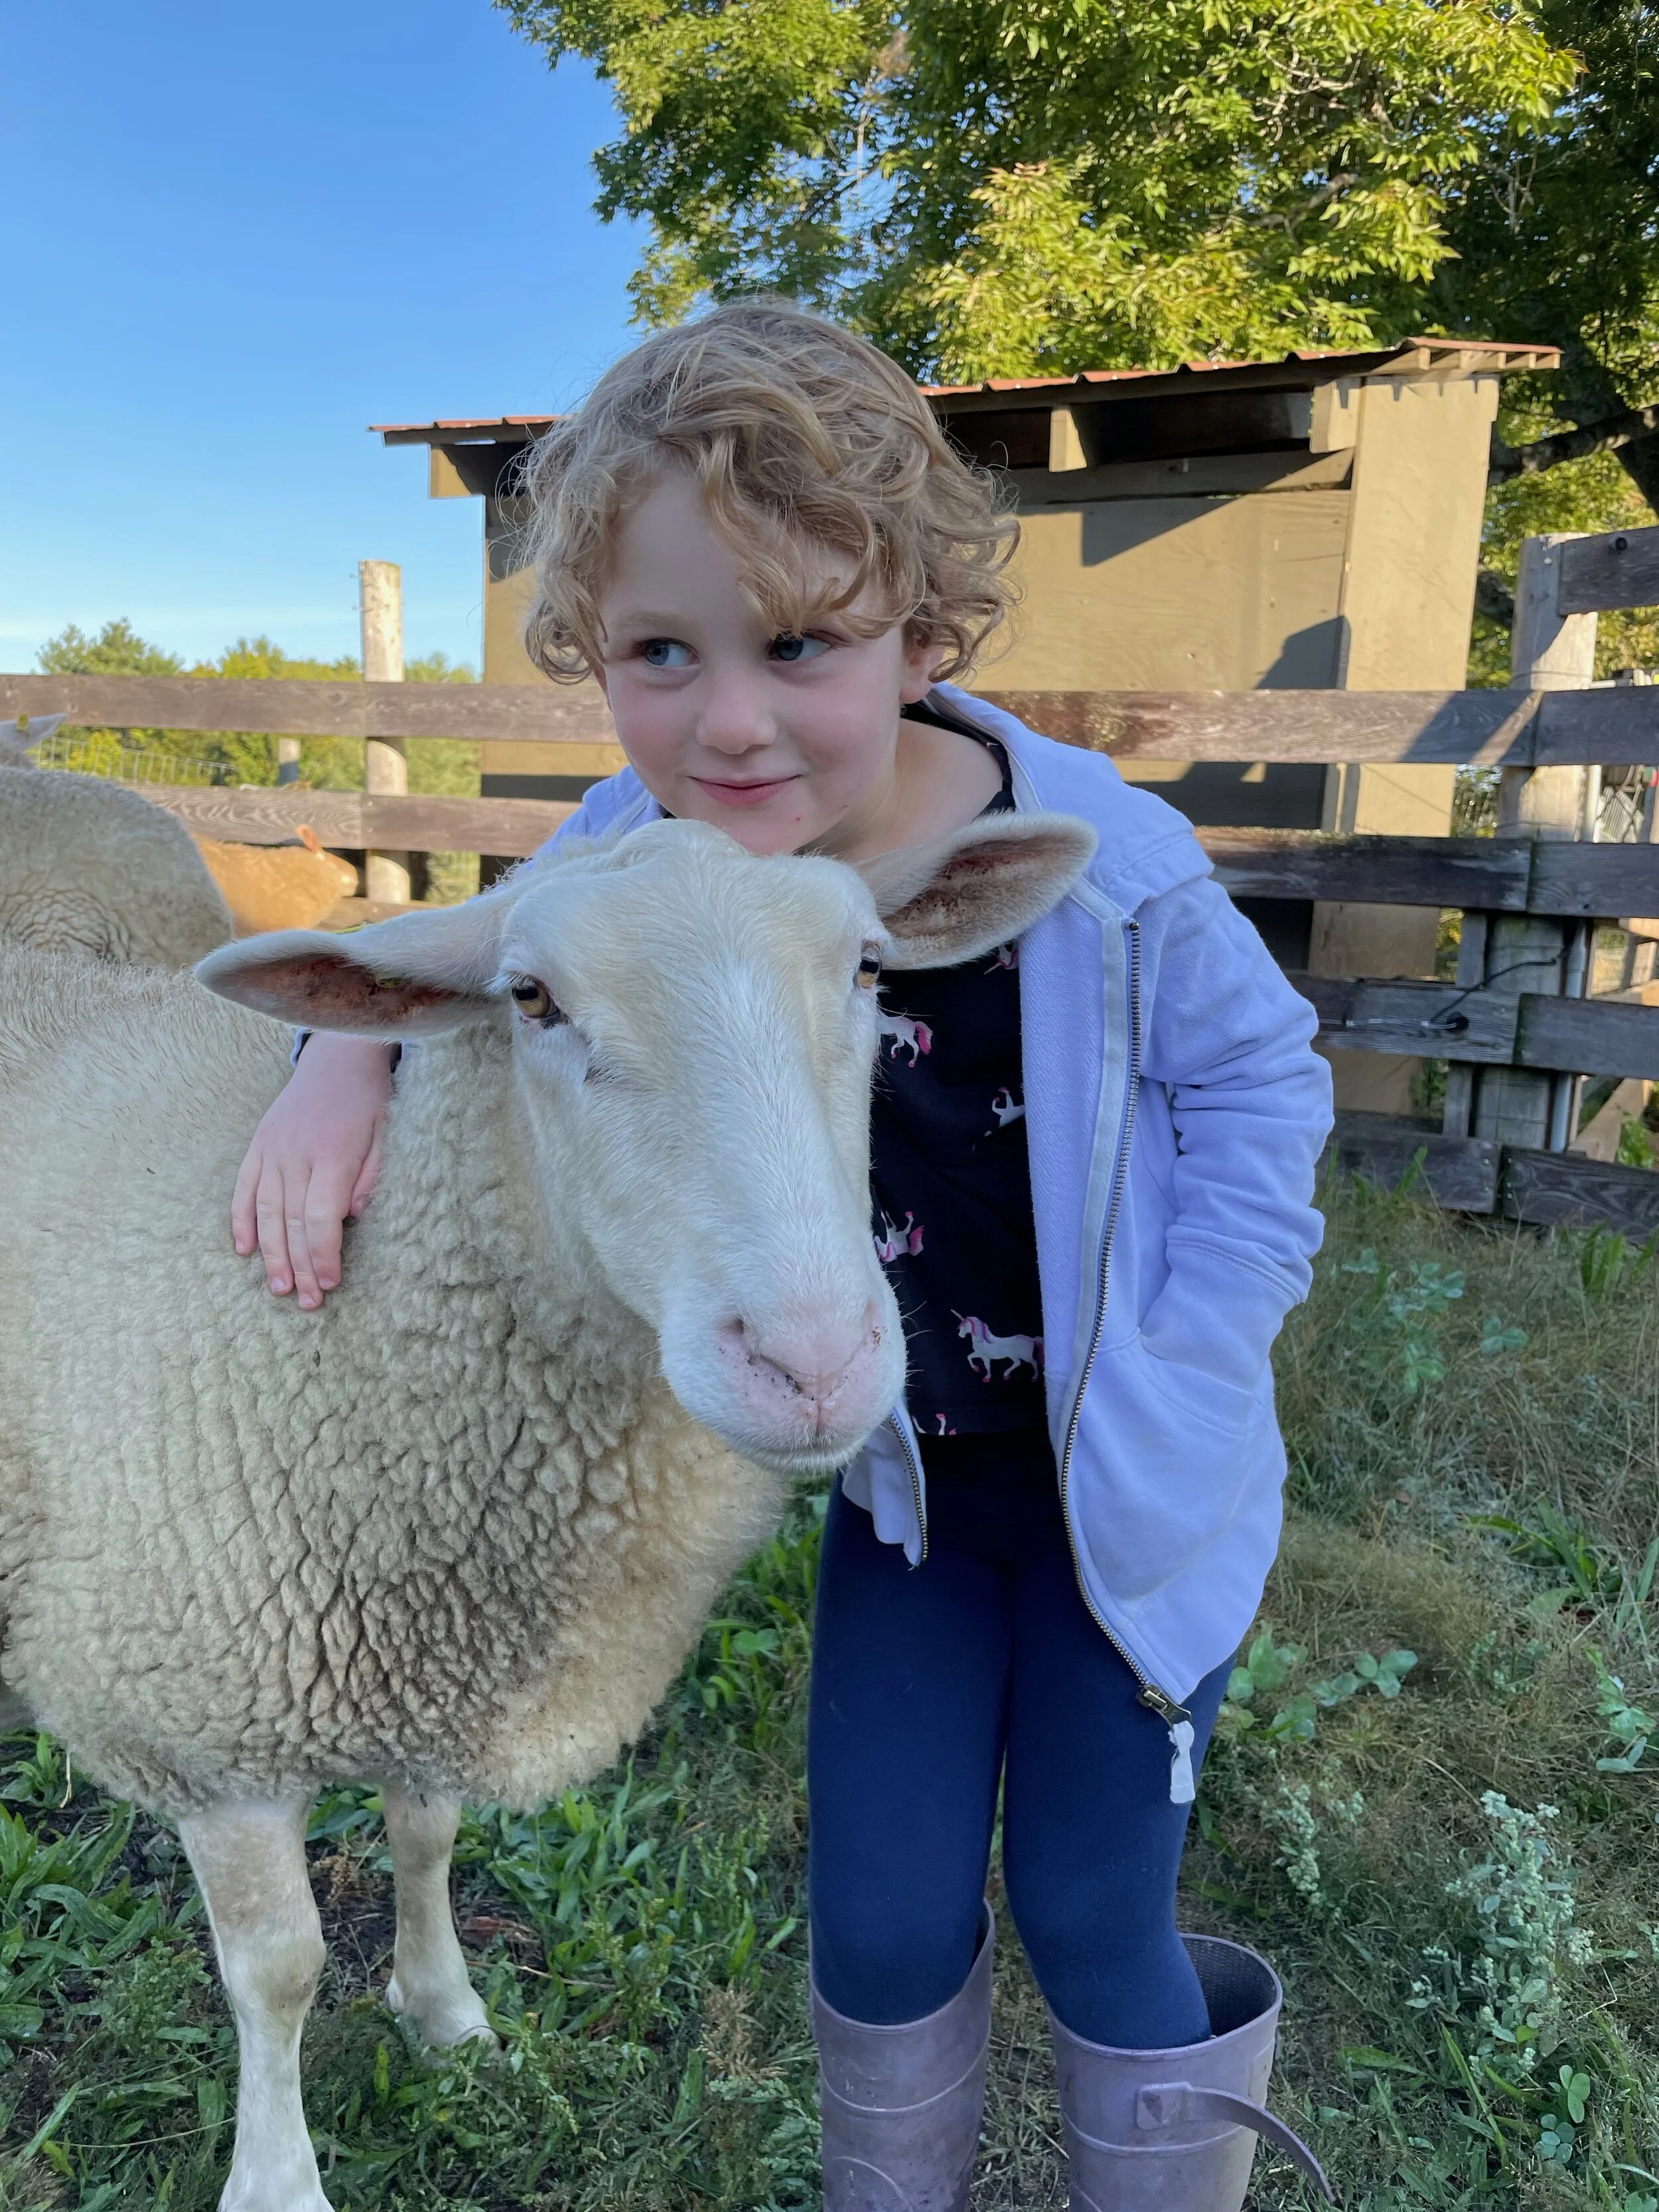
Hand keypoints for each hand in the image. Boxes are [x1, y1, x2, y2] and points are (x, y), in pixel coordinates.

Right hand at [232, 1033, 396, 1306]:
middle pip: (293, 1222)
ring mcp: (272, 1150)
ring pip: (266, 1212)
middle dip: (301, 1266)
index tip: (330, 1283)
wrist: (337, 1055)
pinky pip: (244, 1188)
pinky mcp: (258, 1145)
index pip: (321, 1217)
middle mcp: (296, 1155)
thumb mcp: (386, 1136)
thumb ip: (370, 1178)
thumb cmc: (368, 1100)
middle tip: (308, 1302)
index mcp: (332, 1155)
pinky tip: (245, 1250)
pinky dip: (241, 1220)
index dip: (323, 1254)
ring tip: (278, 1288)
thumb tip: (352, 1218)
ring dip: (271, 1254)